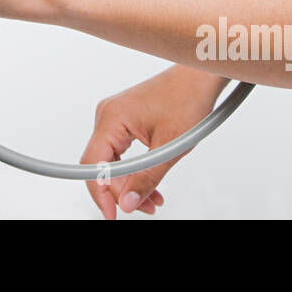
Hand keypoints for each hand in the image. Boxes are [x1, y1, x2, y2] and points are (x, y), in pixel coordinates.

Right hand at [80, 65, 230, 218]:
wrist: (198, 77)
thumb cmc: (187, 98)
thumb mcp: (170, 147)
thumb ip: (147, 178)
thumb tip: (128, 203)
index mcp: (112, 118)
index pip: (93, 165)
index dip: (101, 193)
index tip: (113, 214)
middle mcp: (108, 115)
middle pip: (102, 165)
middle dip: (122, 191)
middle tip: (144, 207)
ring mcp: (115, 116)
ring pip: (112, 160)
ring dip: (130, 182)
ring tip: (152, 199)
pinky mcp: (124, 119)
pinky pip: (121, 151)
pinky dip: (134, 169)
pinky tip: (149, 182)